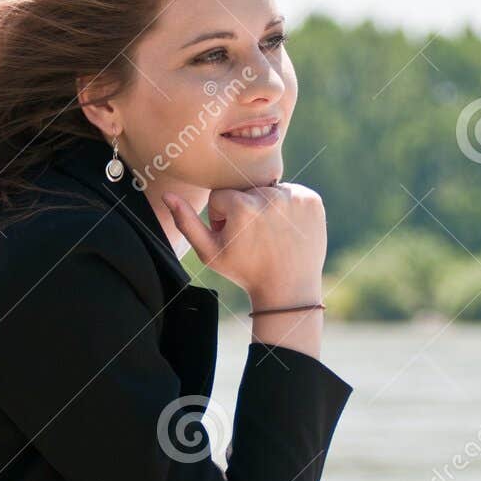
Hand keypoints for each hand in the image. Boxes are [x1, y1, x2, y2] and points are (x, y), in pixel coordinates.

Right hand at [163, 183, 326, 310]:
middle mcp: (270, 196)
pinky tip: (287, 230)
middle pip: (245, 191)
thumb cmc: (245, 272)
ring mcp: (295, 197)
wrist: (288, 290)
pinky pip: (292, 193)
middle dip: (244, 210)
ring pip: (269, 191)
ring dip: (267, 207)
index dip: (221, 217)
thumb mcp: (210, 252)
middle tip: (253, 238)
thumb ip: (186, 222)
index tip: (233, 236)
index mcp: (242, 205)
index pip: (221, 196)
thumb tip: (167, 194)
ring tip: (271, 235)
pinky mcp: (313, 200)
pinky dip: (289, 208)